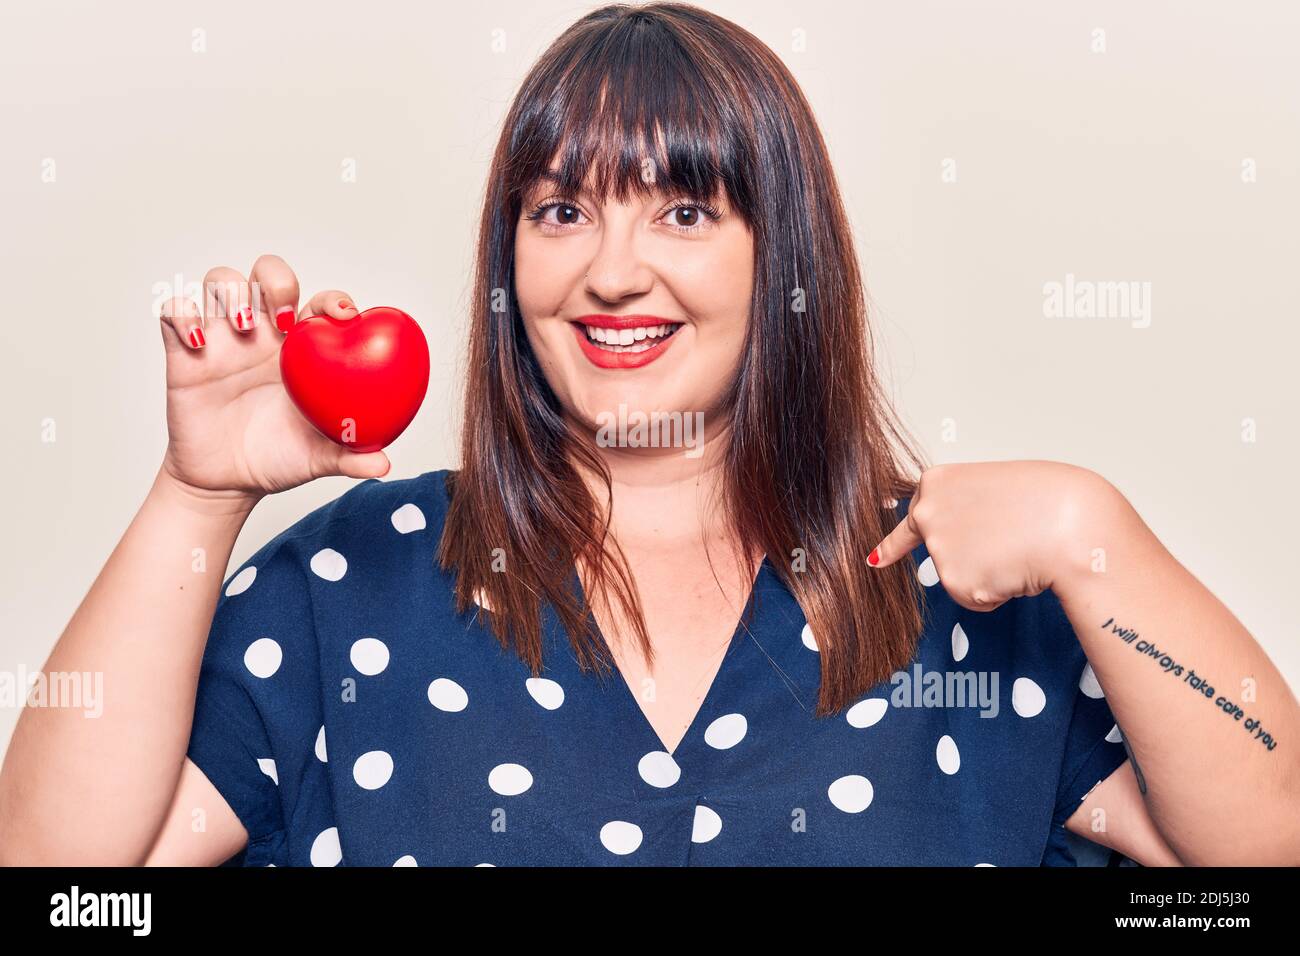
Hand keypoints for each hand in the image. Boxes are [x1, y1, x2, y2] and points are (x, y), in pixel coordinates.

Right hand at [157, 254, 390, 509]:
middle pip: (268, 274)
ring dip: (231, 292)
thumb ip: (349, 458)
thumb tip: (384, 465)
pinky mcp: (183, 351)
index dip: (333, 300)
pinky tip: (199, 342)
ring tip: (243, 328)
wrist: (225, 481)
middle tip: (283, 317)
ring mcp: (222, 337)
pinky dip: (182, 313)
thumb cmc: (277, 459)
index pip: (321, 304)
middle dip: (276, 281)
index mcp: (303, 350)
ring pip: (222, 280)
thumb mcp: (316, 459)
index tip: (343, 316)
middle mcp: (263, 333)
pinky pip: (174, 311)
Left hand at [867, 460, 1104, 610]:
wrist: (1072, 524)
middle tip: (998, 545)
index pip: (907, 516)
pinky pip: (976, 597)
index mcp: (936, 483)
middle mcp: (927, 514)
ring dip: (989, 572)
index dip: (895, 542)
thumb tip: (954, 543)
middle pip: (940, 549)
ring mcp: (939, 550)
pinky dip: (998, 592)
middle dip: (966, 555)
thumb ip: (966, 507)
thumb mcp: (994, 486)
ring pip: (961, 576)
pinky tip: (1016, 571)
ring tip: (1019, 549)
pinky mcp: (956, 584)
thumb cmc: (1047, 499)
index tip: (874, 560)